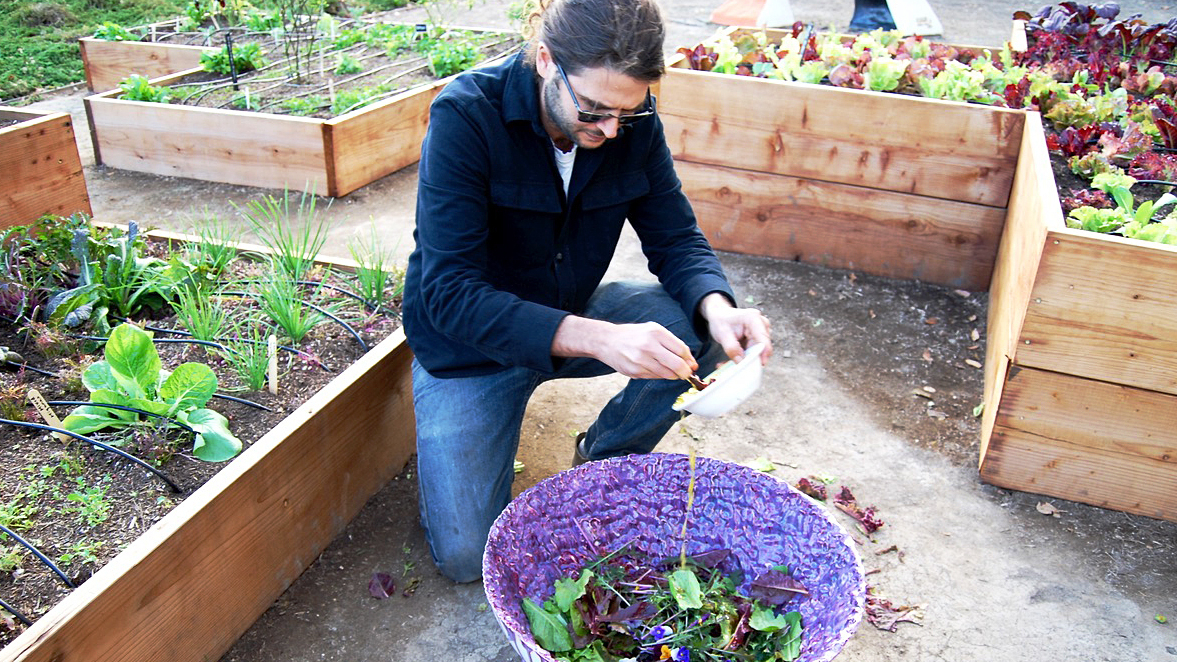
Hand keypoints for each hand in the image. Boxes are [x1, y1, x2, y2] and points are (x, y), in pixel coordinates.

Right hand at [552, 317, 696, 379]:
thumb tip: (690, 363)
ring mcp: (641, 360)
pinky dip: (659, 375)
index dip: (690, 360)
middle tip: (686, 374)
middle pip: (677, 365)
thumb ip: (672, 344)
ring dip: (673, 375)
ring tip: (670, 370)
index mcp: (656, 332)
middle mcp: (648, 346)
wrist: (607, 341)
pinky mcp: (635, 372)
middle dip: (685, 372)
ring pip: (667, 374)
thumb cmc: (634, 335)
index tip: (691, 364)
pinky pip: (655, 377)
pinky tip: (654, 368)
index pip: (682, 350)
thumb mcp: (653, 330)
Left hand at [698, 293, 772, 366]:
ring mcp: (760, 332)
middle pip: (761, 347)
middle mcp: (761, 325)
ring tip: (726, 362)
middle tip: (733, 366)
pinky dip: (742, 357)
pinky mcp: (757, 339)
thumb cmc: (721, 320)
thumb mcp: (722, 333)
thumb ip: (731, 348)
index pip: (763, 338)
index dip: (764, 352)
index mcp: (753, 319)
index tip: (761, 364)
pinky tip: (731, 358)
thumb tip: (741, 361)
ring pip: (756, 352)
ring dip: (743, 359)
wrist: (720, 315)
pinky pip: (752, 352)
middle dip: (749, 359)